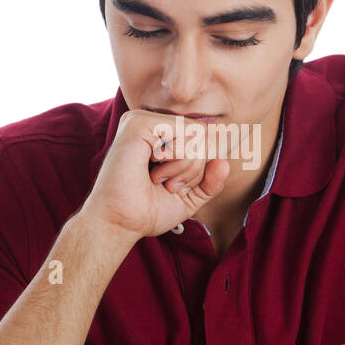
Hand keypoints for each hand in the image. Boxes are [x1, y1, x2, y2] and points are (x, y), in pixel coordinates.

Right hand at [79, 109, 231, 240]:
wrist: (120, 223)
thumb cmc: (147, 211)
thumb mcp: (189, 198)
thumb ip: (210, 182)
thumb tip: (224, 161)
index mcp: (159, 137)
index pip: (202, 138)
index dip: (202, 166)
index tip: (177, 186)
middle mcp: (151, 124)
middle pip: (203, 135)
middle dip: (195, 169)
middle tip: (167, 185)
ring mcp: (143, 120)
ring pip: (197, 133)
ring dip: (187, 167)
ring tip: (159, 180)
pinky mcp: (139, 123)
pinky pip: (186, 131)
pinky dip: (179, 159)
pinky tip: (155, 170)